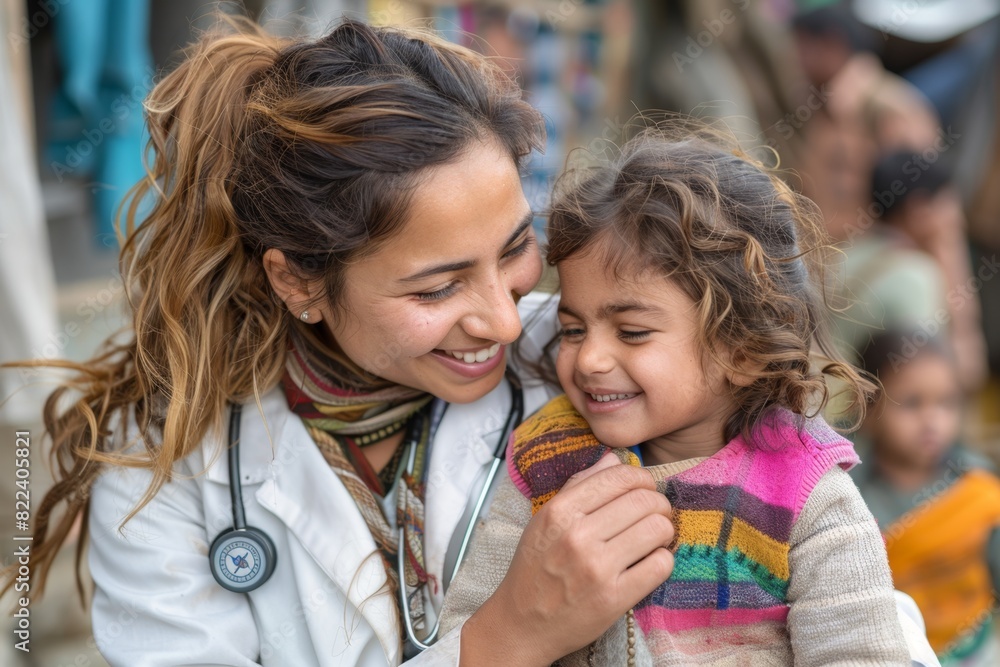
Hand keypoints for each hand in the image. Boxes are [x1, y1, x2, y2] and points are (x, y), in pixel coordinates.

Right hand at [460, 453, 674, 665]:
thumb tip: (614, 458)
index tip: (645, 488)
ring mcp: (597, 568)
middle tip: (656, 513)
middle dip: (659, 504)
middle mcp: (577, 536)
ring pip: (657, 529)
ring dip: (664, 531)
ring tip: (654, 538)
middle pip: (644, 501)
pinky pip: (660, 565)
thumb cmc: (535, 568)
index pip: (619, 477)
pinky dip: (662, 560)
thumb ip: (579, 485)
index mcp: (560, 511)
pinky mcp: (614, 598)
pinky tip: (650, 562)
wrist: (522, 623)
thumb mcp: (545, 519)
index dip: (642, 478)